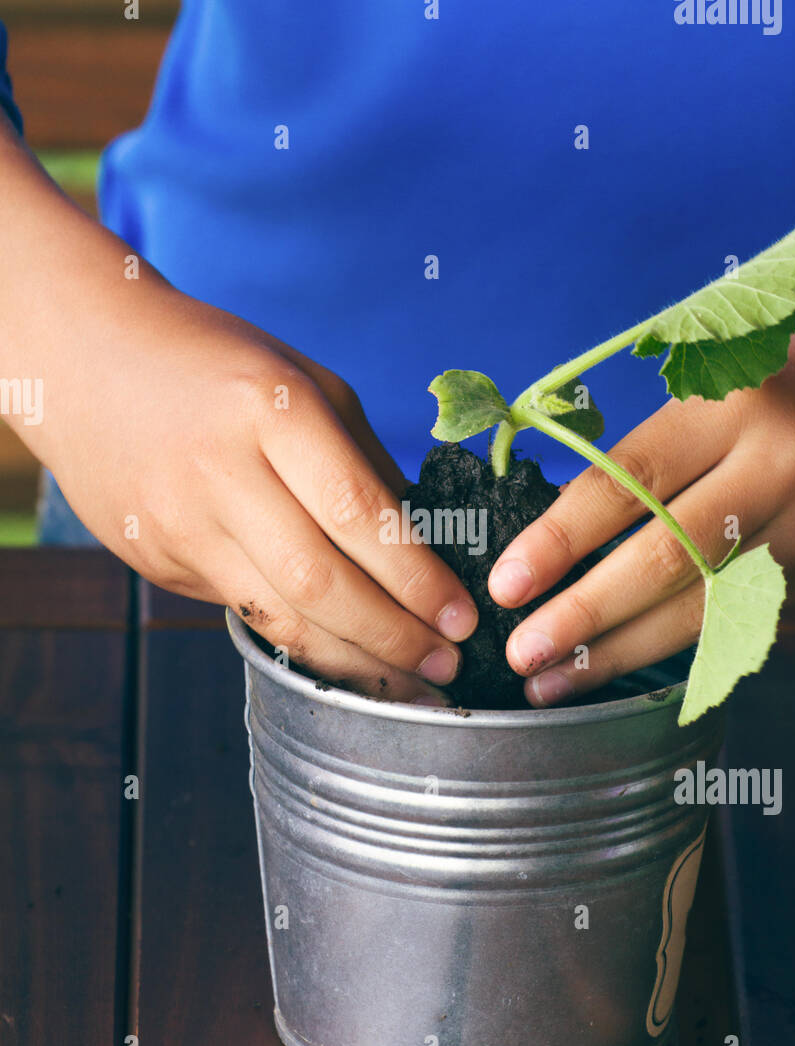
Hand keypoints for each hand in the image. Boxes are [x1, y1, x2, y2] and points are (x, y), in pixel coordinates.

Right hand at [52, 293, 481, 700]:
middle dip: (394, 637)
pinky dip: (302, 642)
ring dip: (354, 662)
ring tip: (411, 686)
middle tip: (449, 666)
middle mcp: (220, 472)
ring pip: (278, 616)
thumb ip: (363, 462)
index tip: (464, 617)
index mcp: (270, 410)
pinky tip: (347, 661)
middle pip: (318, 581)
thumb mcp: (304, 381)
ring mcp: (179, 523)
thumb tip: (427, 550)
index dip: (416, 579)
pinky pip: (242, 611)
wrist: (80, 360)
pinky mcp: (157, 560)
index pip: (357, 514)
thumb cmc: (214, 363)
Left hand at [488, 286, 794, 705]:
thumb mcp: (702, 394)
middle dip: (583, 615)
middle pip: (666, 559)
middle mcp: (777, 465)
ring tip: (555, 681)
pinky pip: (738, 622)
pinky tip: (626, 670)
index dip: (560, 540)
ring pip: (704, 608)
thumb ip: (639, 463)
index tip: (506, 584)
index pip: (626, 482)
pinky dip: (675, 652)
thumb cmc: (763, 392)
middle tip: (521, 652)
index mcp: (728, 406)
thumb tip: (547, 550)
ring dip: (620, 653)